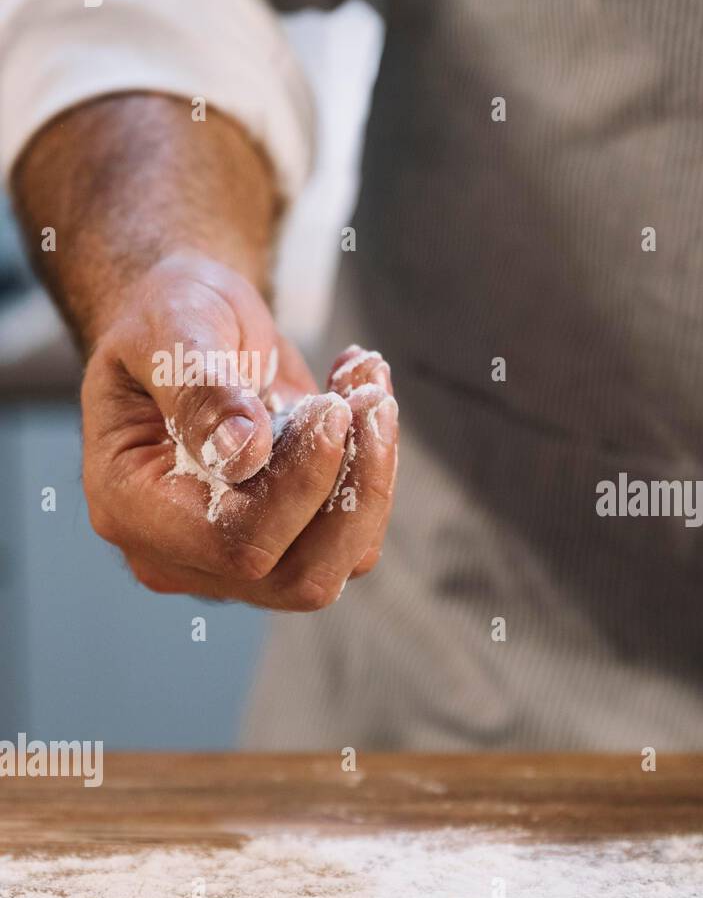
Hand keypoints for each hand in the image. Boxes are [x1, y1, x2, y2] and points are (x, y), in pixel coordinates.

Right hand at [81, 250, 398, 609]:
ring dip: (374, 473)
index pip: (236, 540)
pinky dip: (375, 468)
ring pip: (343, 560)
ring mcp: (237, 557)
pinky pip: (357, 536)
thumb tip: (244, 452)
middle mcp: (182, 552)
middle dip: (356, 489)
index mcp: (132, 508)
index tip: (334, 406)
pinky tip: (361, 394)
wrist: (191, 328)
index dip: (301, 485)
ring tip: (367, 385)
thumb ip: (199, 390)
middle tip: (369, 398)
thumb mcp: (170, 330)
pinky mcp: (289, 542)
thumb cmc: (167, 321)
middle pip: (300, 576)